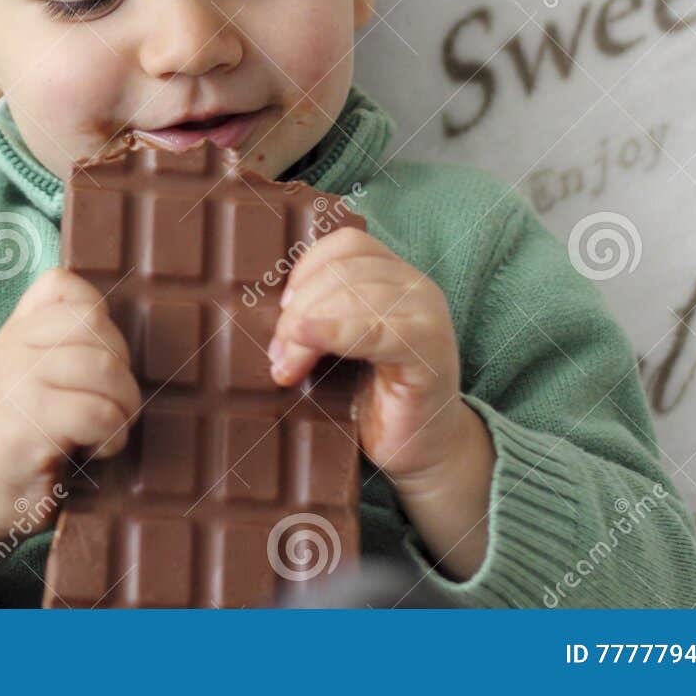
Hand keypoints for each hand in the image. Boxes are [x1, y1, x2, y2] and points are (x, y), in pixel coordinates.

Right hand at [0, 267, 141, 533]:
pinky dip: (111, 434)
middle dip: (122, 370)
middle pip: (95, 326)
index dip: (98, 319)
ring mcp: (15, 382)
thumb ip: (60, 341)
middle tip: (114, 407)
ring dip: (124, 405)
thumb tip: (112, 318)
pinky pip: (97, 412)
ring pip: (103, 367)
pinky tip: (96, 450)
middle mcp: (10, 347)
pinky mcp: (26, 423)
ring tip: (110, 429)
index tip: (98, 362)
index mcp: (15, 332)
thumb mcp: (35, 376)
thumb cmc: (26, 437)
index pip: (63, 286)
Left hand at [268, 227, 470, 485]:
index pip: (346, 246)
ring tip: (288, 368)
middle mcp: (416, 287)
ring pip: (353, 297)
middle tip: (278, 353)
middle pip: (343, 273)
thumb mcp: (339, 346)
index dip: (307, 269)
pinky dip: (334, 331)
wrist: (419, 449)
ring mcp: (426, 316)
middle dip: (299, 309)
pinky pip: (375, 330)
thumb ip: (318, 314)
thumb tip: (266, 309)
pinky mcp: (428, 351)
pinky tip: (305, 344)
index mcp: (395, 276)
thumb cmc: (373, 397)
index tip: (283, 307)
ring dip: (306, 330)